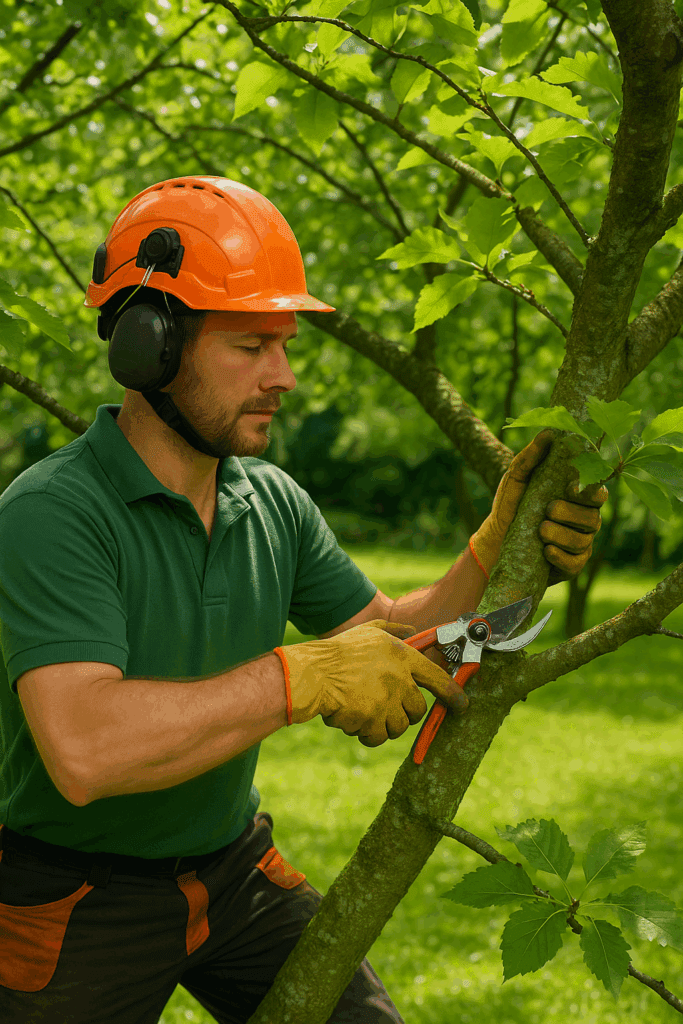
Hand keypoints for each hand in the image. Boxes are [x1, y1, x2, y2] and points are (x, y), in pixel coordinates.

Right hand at [274, 620, 467, 746]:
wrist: (313, 673)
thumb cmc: (339, 652)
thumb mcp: (370, 631)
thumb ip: (394, 631)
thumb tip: (413, 631)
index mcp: (402, 657)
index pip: (437, 678)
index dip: (453, 694)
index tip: (462, 704)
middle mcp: (398, 680)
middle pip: (417, 710)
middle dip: (405, 712)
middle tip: (387, 707)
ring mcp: (385, 702)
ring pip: (398, 726)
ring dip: (384, 724)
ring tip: (364, 711)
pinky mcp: (371, 720)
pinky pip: (377, 737)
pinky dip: (367, 734)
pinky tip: (353, 720)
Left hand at [469, 429, 607, 581]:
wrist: (495, 539)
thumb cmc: (511, 504)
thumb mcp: (515, 478)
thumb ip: (530, 457)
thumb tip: (548, 433)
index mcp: (576, 498)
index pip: (597, 493)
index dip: (591, 491)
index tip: (571, 488)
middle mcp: (582, 521)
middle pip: (594, 518)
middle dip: (572, 513)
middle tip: (549, 509)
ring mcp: (577, 544)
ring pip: (584, 540)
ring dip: (562, 534)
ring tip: (541, 529)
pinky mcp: (569, 565)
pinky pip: (575, 563)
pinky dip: (561, 556)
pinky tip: (546, 550)